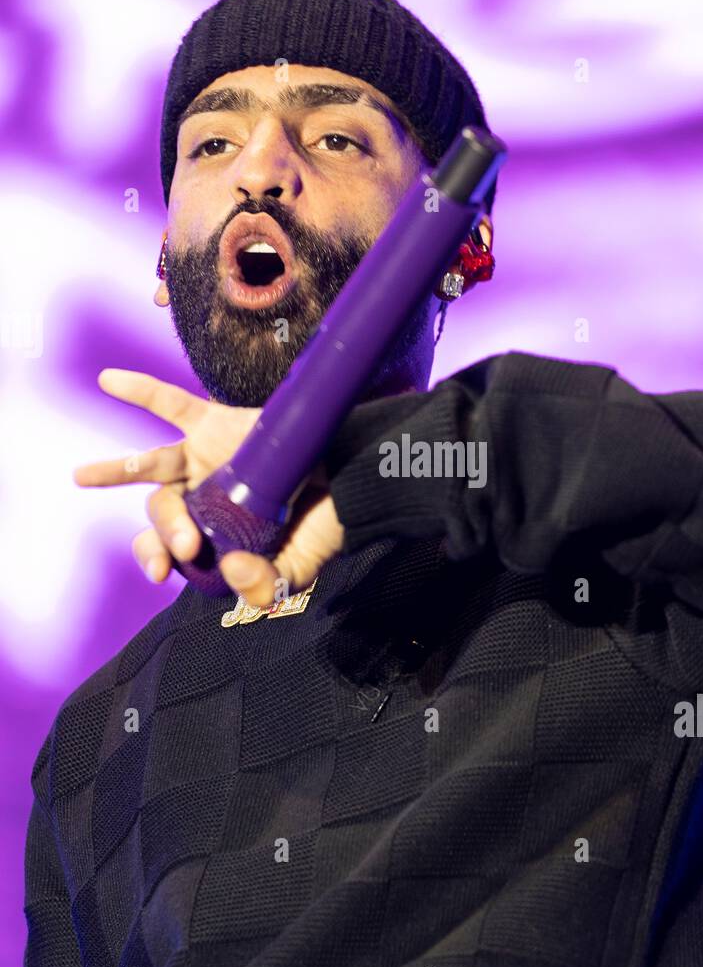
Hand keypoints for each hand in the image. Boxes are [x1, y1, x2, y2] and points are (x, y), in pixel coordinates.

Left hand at [74, 369, 345, 603]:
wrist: (356, 471)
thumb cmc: (331, 518)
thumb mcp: (301, 564)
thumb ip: (268, 585)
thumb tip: (230, 576)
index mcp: (217, 532)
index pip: (171, 548)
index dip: (157, 557)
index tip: (162, 571)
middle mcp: (205, 496)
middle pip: (162, 511)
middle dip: (166, 531)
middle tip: (186, 546)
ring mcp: (206, 458)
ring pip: (153, 466)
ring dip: (118, 471)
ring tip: (82, 478)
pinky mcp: (215, 424)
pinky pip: (172, 404)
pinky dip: (140, 391)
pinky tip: (108, 381)